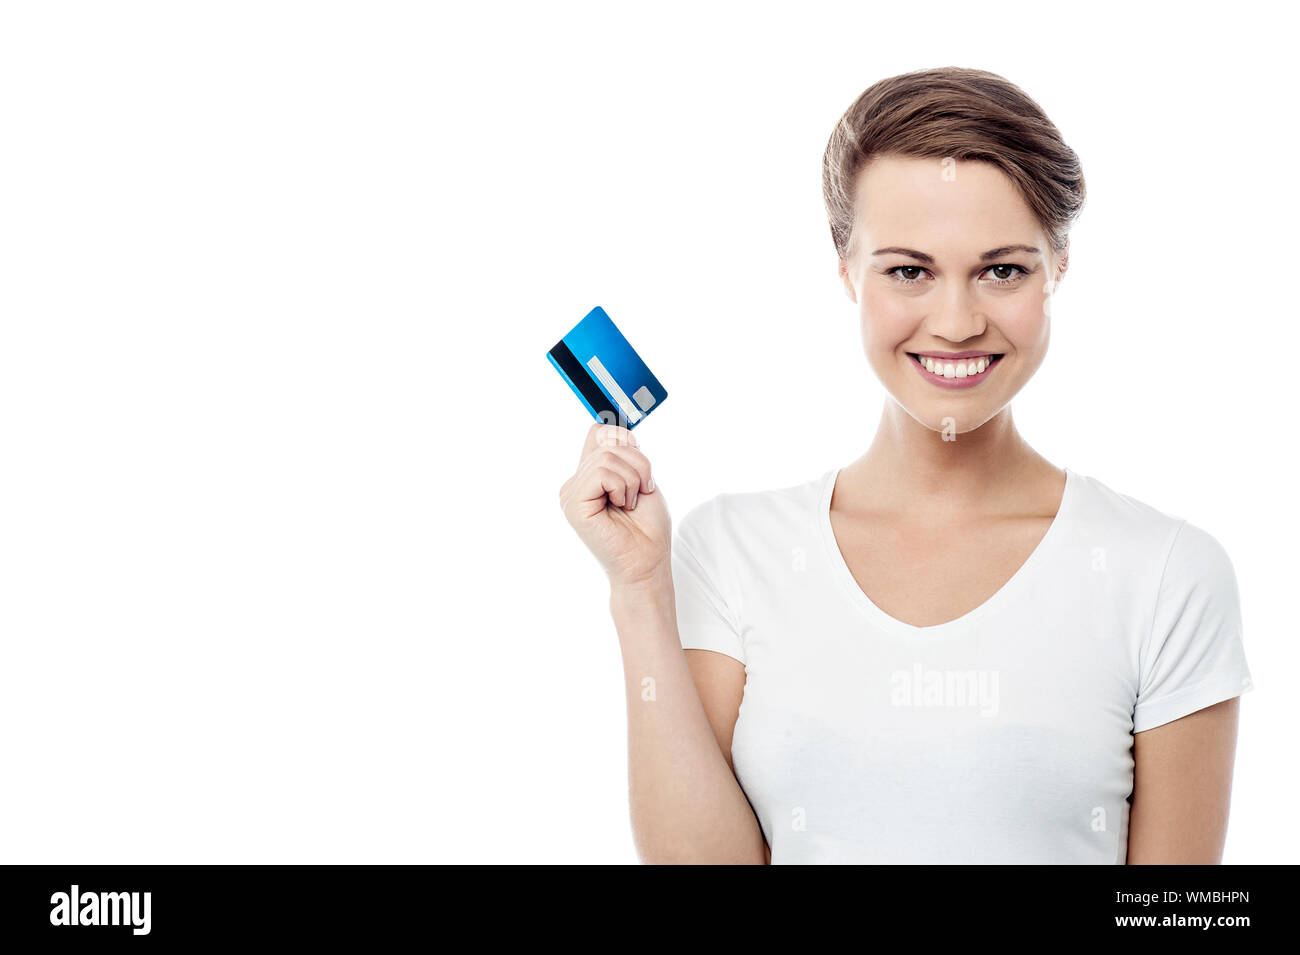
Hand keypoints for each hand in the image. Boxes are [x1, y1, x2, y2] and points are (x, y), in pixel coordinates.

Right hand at [559, 422, 669, 589]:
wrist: (647, 562)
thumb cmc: (647, 528)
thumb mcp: (641, 478)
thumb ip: (623, 452)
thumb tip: (613, 426)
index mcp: (590, 475)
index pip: (600, 433)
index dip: (624, 440)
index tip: (640, 466)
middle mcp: (576, 483)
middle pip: (608, 441)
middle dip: (638, 464)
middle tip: (639, 493)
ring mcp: (571, 493)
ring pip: (608, 456)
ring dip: (633, 479)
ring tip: (629, 504)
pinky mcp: (573, 504)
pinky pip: (602, 473)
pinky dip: (623, 487)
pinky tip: (620, 507)